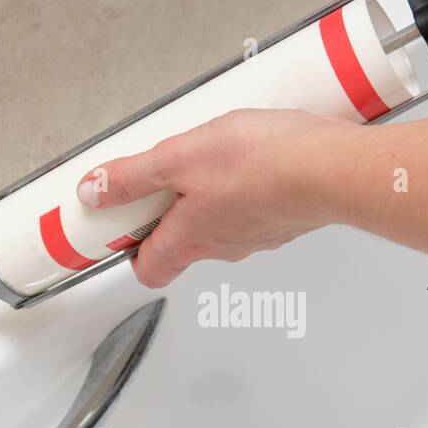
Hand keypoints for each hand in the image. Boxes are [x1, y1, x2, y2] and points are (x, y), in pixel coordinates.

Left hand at [76, 108, 356, 287]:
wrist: (332, 167)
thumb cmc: (262, 165)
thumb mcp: (178, 158)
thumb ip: (133, 177)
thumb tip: (95, 191)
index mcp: (189, 239)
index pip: (149, 270)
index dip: (129, 252)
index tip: (119, 226)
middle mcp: (223, 247)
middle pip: (183, 243)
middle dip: (168, 214)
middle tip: (160, 179)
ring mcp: (258, 235)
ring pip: (221, 224)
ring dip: (209, 198)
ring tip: (208, 158)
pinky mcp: (286, 217)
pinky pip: (254, 208)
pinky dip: (246, 188)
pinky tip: (251, 157)